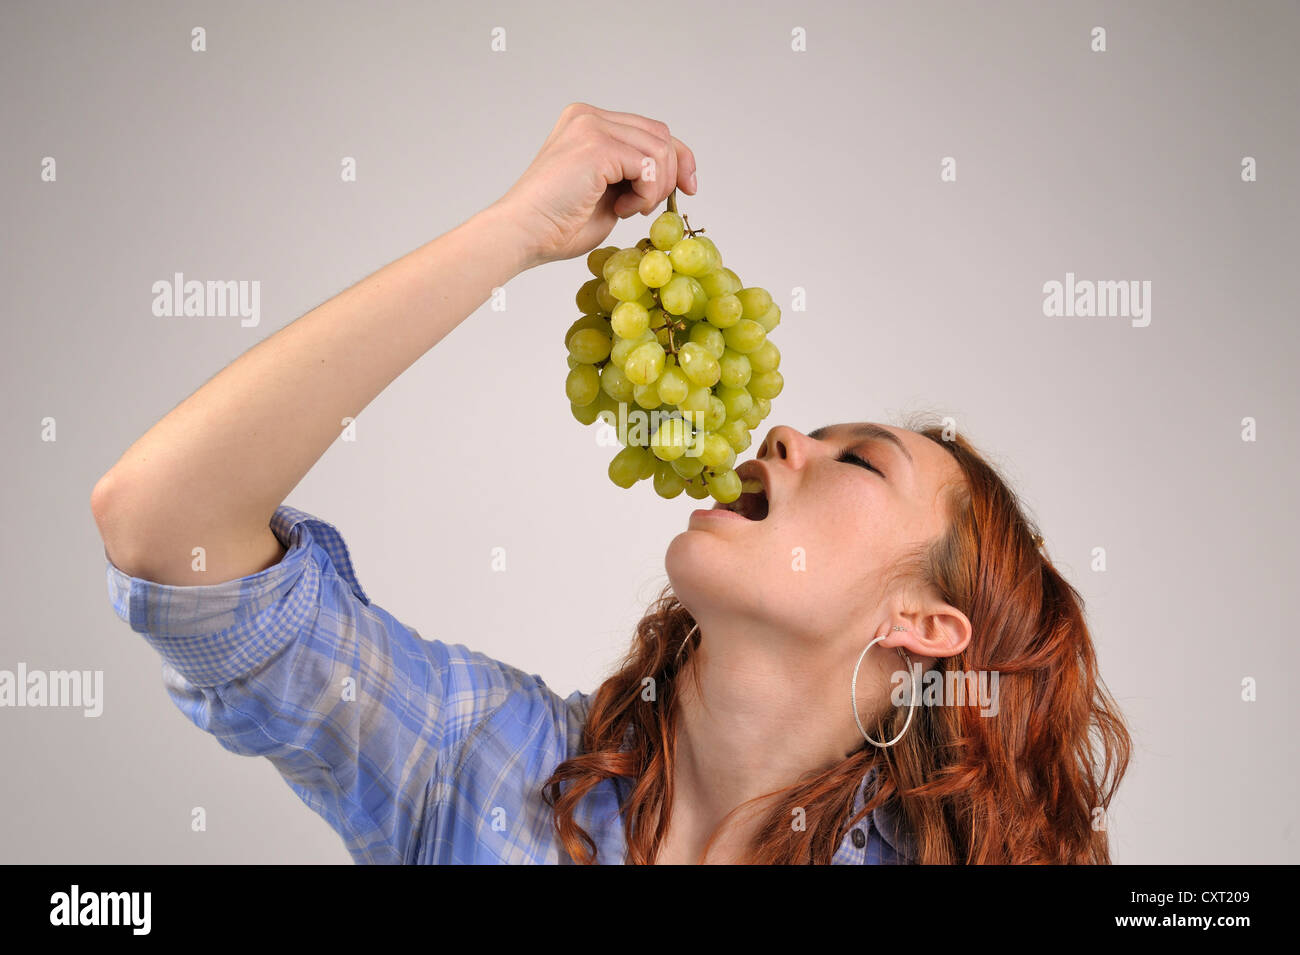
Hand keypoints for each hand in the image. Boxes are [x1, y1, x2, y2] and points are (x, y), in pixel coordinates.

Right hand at [491, 103, 697, 270]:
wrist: (524, 234)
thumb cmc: (557, 224)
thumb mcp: (609, 193)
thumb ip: (633, 175)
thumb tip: (672, 176)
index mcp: (589, 123)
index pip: (651, 130)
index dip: (679, 158)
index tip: (689, 188)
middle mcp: (589, 116)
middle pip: (661, 134)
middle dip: (669, 176)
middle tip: (648, 208)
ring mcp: (591, 126)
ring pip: (659, 150)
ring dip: (654, 189)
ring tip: (629, 210)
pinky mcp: (596, 145)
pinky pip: (647, 165)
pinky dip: (645, 193)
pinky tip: (622, 209)